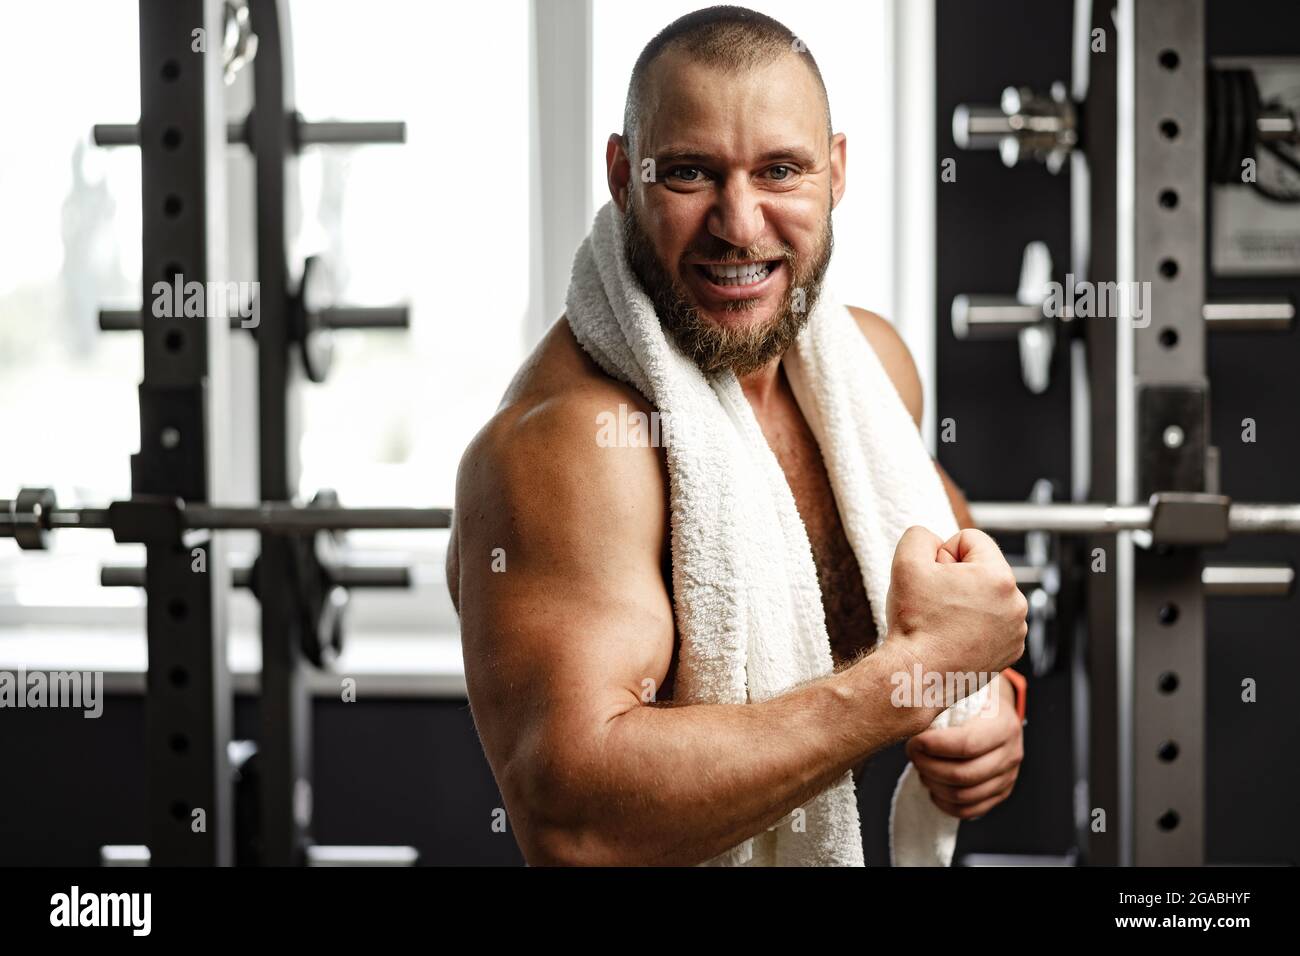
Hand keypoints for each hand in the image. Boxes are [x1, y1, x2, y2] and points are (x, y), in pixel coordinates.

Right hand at [885, 525, 1027, 679]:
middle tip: (934, 602)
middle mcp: (1016, 602)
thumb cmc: (914, 623)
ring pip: (987, 596)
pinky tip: (954, 637)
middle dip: (956, 578)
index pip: (969, 539)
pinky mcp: (1011, 651)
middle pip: (981, 568)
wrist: (917, 676)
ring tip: (943, 622)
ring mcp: (1016, 630)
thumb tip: (934, 540)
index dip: (942, 554)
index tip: (932, 579)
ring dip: (966, 601)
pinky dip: (975, 626)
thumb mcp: (905, 562)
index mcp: (998, 576)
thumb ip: (920, 535)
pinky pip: (993, 623)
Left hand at [905, 676, 1023, 818]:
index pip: (966, 744)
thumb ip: (942, 702)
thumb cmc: (972, 702)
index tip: (914, 741)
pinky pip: (970, 810)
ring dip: (934, 785)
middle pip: (963, 775)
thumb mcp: (963, 693)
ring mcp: (1008, 777)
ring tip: (921, 769)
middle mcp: (1011, 754)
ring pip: (964, 796)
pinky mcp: (1001, 793)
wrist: (997, 713)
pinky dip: (945, 804)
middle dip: (929, 767)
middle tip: (912, 755)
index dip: (934, 746)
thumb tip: (907, 710)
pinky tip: (932, 789)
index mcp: (1003, 726)